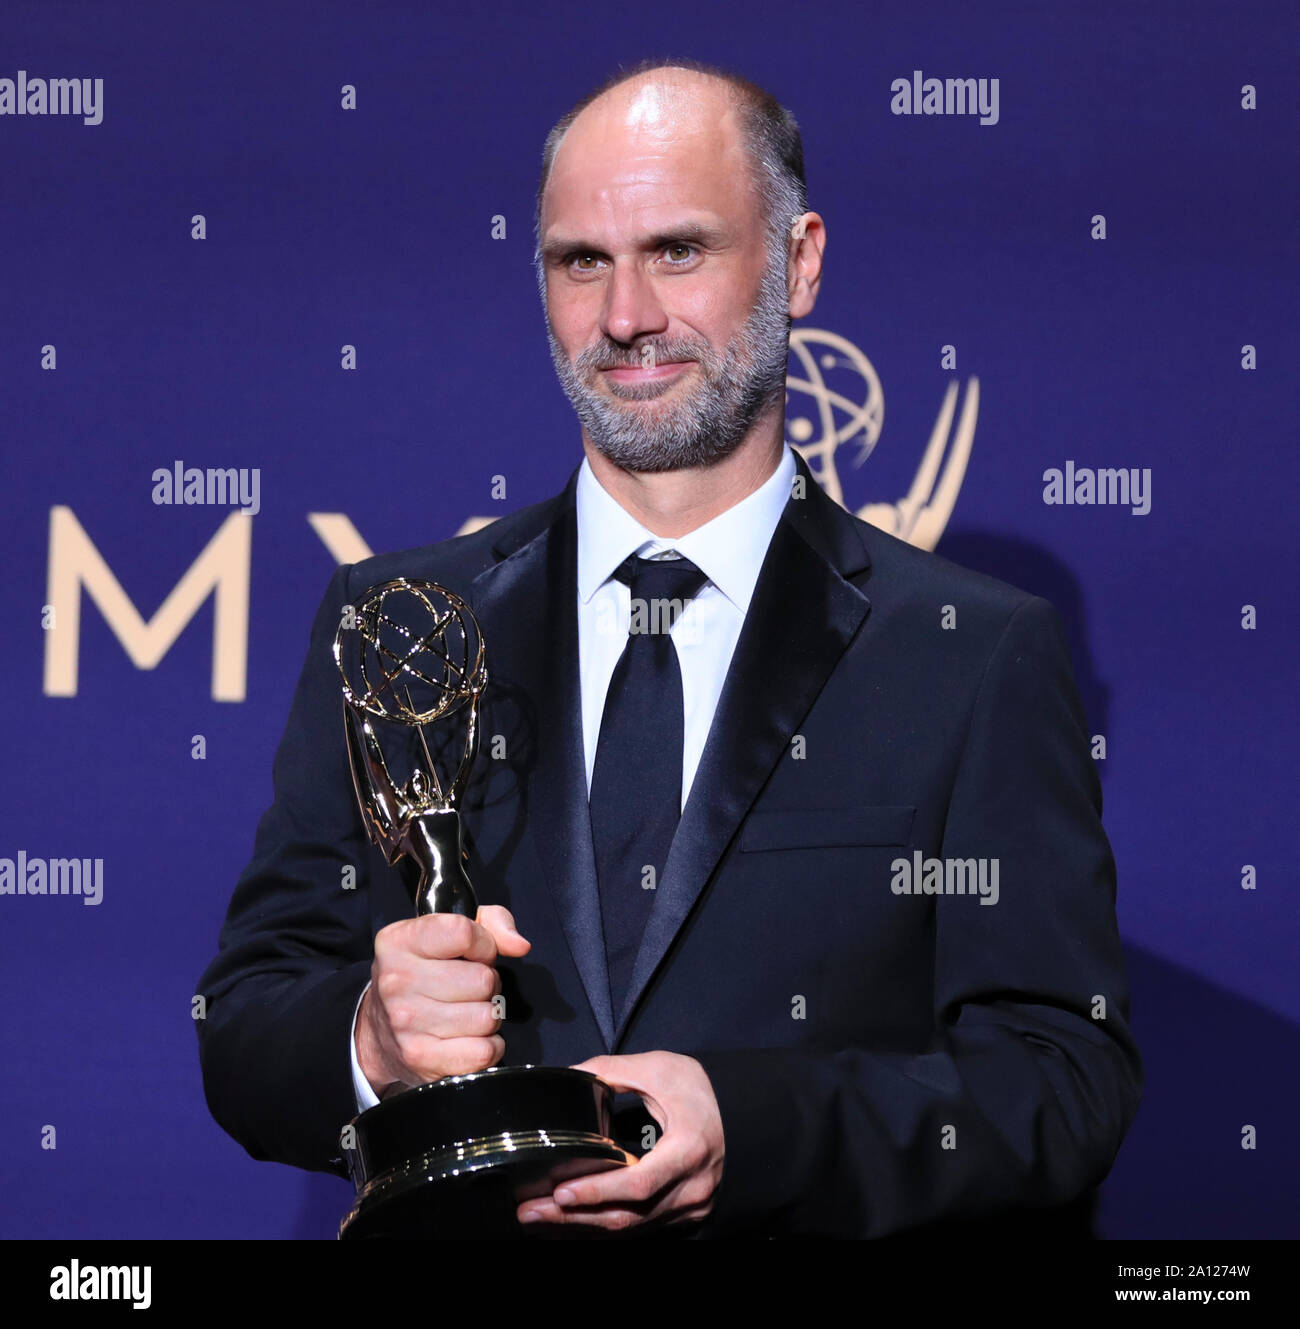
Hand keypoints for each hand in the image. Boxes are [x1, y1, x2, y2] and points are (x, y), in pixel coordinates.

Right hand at [355, 905, 530, 1097]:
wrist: (378, 1031)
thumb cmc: (424, 973)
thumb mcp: (448, 933)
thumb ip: (492, 923)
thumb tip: (520, 946)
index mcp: (399, 941)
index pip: (464, 933)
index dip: (484, 944)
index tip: (476, 954)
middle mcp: (396, 981)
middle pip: (483, 979)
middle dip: (488, 983)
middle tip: (469, 988)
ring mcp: (405, 1023)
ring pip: (488, 1017)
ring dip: (487, 1015)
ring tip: (467, 1011)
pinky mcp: (420, 1059)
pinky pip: (484, 1051)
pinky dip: (488, 1046)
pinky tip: (469, 1037)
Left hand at [516, 1051, 724, 1231]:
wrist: (744, 1114)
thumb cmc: (701, 1090)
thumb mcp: (661, 1068)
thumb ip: (614, 1069)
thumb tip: (569, 1074)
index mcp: (688, 1149)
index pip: (639, 1183)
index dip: (598, 1191)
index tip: (560, 1191)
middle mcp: (692, 1188)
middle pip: (628, 1215)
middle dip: (574, 1218)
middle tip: (529, 1212)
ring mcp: (690, 1207)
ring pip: (631, 1228)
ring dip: (582, 1226)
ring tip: (538, 1218)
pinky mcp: (683, 1215)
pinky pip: (639, 1227)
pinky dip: (602, 1224)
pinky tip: (570, 1221)